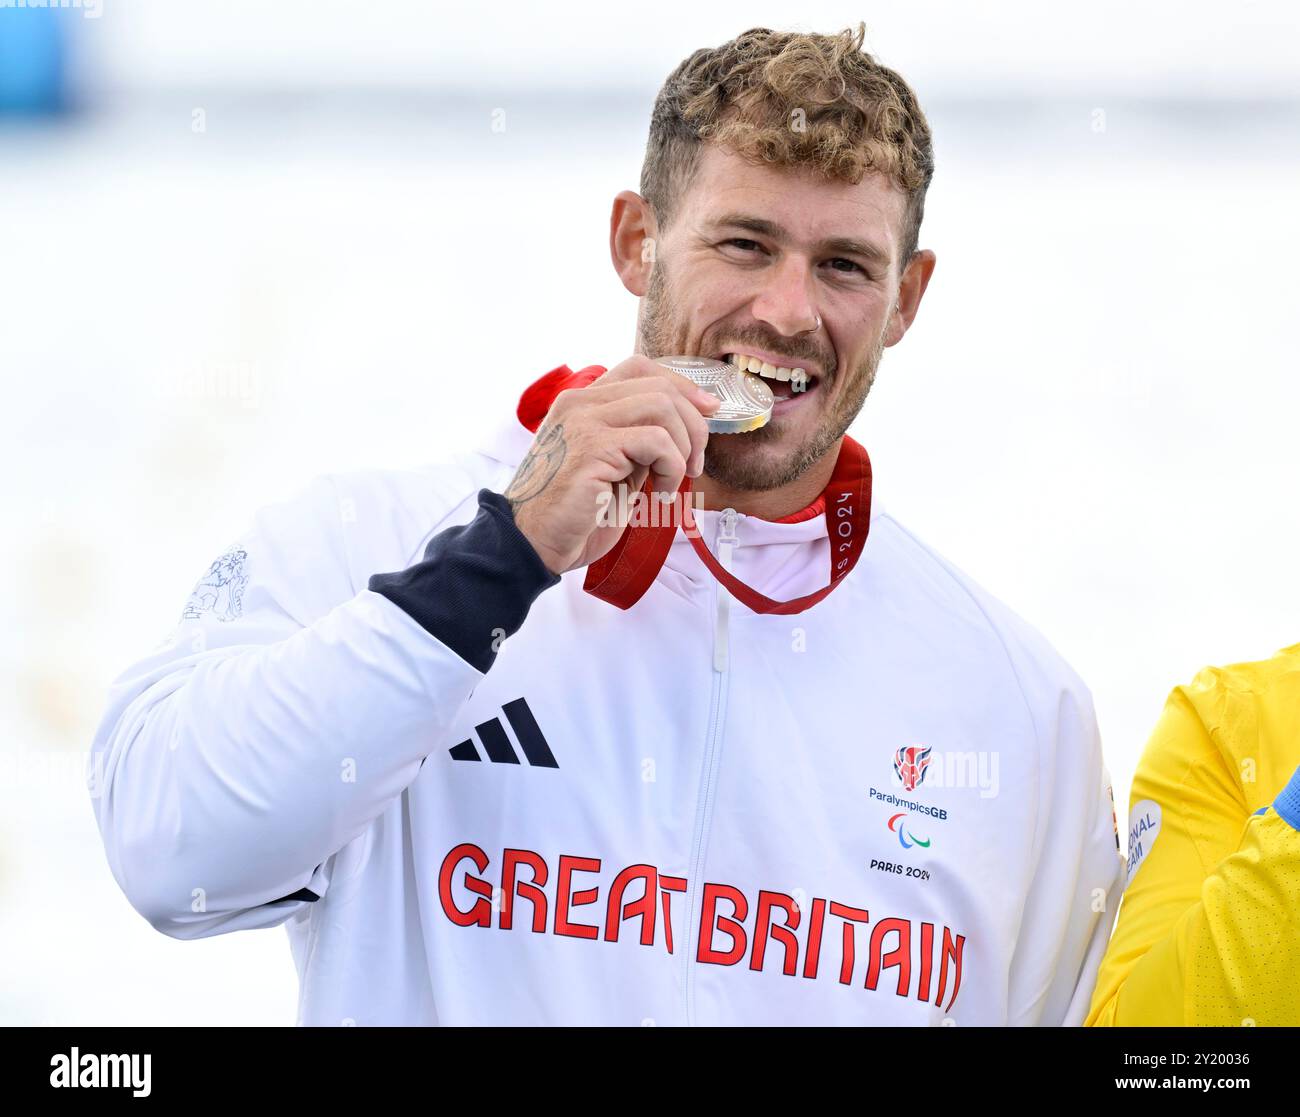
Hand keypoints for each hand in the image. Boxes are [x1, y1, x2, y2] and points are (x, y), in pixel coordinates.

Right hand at [504, 356, 720, 574]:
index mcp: (582, 403)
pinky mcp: (593, 447)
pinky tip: (661, 494)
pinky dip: (672, 468)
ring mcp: (584, 421)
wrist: (532, 545)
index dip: (682, 385)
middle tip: (695, 463)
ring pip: (662, 406)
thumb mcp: (612, 468)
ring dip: (684, 447)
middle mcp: (579, 403)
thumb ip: (636, 444)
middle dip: (693, 423)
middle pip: (659, 385)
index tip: (708, 410)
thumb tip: (685, 431)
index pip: (639, 369)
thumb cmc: (572, 516)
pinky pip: (657, 441)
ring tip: (676, 480)